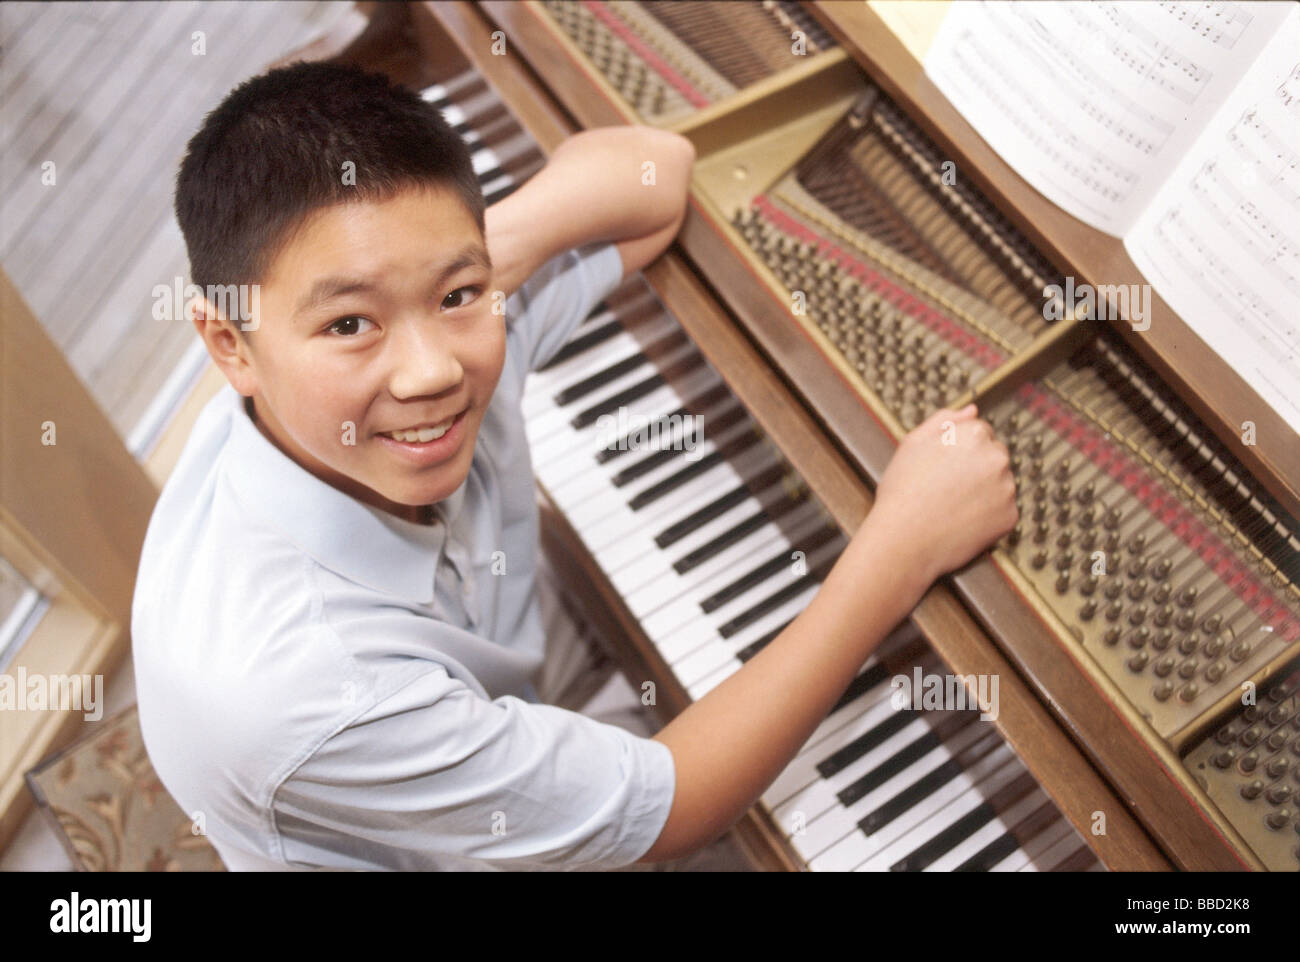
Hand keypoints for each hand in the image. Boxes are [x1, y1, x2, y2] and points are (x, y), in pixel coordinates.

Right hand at [866, 404, 1017, 587]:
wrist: (903, 540)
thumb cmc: (902, 492)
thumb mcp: (912, 443)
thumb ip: (944, 419)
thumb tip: (972, 410)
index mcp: (975, 434)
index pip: (981, 433)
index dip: (959, 451)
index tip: (942, 468)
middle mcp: (997, 457)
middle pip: (994, 456)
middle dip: (976, 468)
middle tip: (946, 488)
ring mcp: (1007, 488)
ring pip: (1000, 483)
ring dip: (984, 491)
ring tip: (952, 506)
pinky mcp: (1010, 516)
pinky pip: (1002, 511)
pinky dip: (987, 516)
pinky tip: (962, 521)